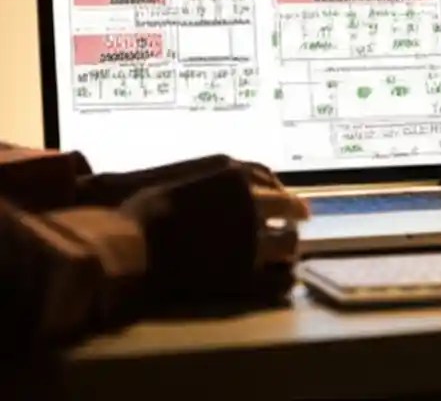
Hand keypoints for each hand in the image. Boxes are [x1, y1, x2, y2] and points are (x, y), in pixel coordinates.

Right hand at [119, 155, 309, 305]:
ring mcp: (252, 240)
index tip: (284, 201)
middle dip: (293, 217)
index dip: (280, 195)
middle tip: (294, 224)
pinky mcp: (246, 274)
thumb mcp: (180, 181)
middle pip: (291, 210)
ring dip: (288, 247)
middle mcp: (252, 205)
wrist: (129, 249)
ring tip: (286, 254)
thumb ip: (210, 184)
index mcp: (236, 177)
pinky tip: (282, 281)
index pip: (273, 183)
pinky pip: (279, 278)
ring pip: (289, 244)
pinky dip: (284, 278)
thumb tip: (222, 190)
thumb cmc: (141, 213)